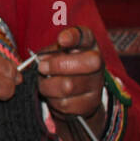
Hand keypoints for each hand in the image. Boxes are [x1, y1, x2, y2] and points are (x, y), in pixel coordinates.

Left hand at [36, 25, 105, 140]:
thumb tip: (42, 59)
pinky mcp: (90, 104)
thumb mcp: (55, 54)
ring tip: (44, 82)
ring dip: (48, 85)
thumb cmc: (61, 67)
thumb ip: (49, 52)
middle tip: (42, 68)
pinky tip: (53, 96)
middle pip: (85, 63)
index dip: (74, 37)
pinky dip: (53, 100)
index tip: (61, 40)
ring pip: (68, 86)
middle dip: (58, 65)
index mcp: (87, 44)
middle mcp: (97, 62)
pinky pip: (65, 103)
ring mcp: (96, 84)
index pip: (85, 36)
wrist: (75, 95)